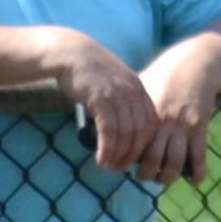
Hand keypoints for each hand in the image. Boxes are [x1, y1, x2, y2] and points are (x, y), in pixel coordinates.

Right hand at [46, 30, 156, 173]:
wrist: (69, 52)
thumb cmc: (89, 72)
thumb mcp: (114, 85)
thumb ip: (124, 103)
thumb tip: (128, 131)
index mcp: (139, 90)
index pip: (151, 125)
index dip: (144, 146)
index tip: (133, 158)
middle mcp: (132, 92)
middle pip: (141, 134)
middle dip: (131, 156)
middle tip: (120, 168)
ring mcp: (117, 95)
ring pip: (126, 135)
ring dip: (118, 156)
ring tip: (108, 166)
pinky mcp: (100, 98)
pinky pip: (109, 132)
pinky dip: (107, 149)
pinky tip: (100, 159)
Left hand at [133, 50, 220, 185]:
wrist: (193, 66)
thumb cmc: (163, 77)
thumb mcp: (141, 87)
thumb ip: (127, 104)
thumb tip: (103, 120)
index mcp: (146, 113)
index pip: (134, 145)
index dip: (126, 159)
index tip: (122, 164)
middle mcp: (163, 122)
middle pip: (153, 159)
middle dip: (146, 174)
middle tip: (142, 176)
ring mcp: (183, 126)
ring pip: (175, 163)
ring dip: (168, 177)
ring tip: (162, 179)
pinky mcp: (199, 127)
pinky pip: (199, 156)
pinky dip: (197, 173)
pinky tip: (193, 181)